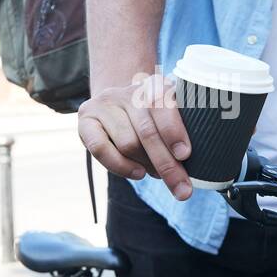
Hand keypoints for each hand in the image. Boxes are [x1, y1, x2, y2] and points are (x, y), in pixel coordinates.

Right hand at [77, 72, 193, 200]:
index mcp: (155, 85)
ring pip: (128, 144)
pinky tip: (137, 173)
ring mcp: (104, 104)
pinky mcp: (85, 119)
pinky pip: (100, 149)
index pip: (162, 105)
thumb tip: (190, 163)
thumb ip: (182, 131)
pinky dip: (121, 166)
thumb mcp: (172, 117)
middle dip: (167, 165)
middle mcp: (128, 91)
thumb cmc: (154, 120)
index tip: (185, 155)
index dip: (173, 131)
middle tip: (183, 191)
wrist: (119, 106)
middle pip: (147, 132)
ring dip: (146, 166)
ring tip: (155, 173)